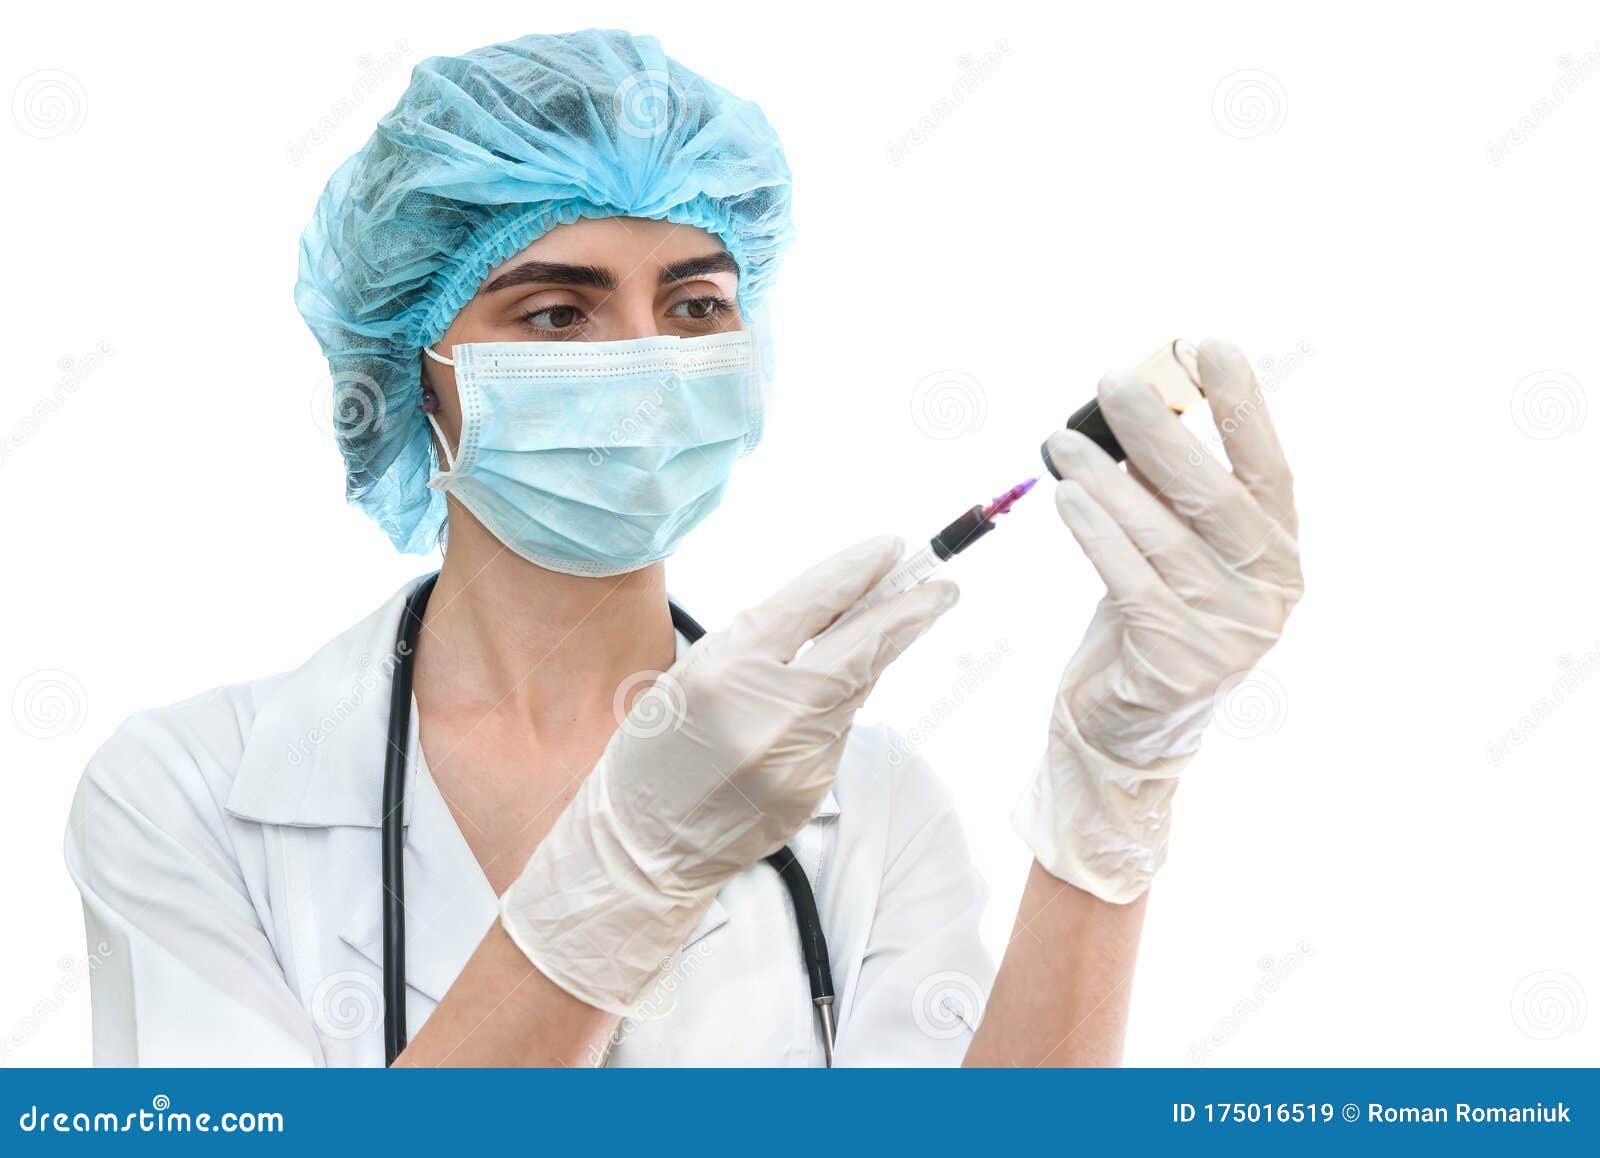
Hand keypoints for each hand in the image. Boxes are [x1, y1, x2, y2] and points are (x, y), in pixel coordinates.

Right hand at [501, 535, 957, 1013]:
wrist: (646, 844)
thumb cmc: (658, 750)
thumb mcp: (693, 673)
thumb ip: (759, 638)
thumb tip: (831, 603)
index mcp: (729, 668)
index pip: (813, 602)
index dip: (859, 571)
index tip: (891, 549)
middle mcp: (772, 711)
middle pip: (862, 646)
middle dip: (909, 611)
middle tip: (942, 586)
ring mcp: (799, 755)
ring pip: (858, 687)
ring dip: (877, 653)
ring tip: (899, 622)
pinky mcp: (814, 787)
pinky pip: (841, 729)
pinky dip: (841, 703)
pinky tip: (823, 698)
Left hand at [1014, 338, 1301, 902]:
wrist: (1126, 729)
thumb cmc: (1146, 622)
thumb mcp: (1170, 552)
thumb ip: (1169, 496)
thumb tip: (1134, 408)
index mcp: (1278, 554)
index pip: (1269, 468)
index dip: (1243, 406)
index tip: (1210, 346)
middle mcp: (1269, 592)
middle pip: (1214, 495)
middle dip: (1159, 431)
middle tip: (1110, 381)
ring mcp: (1230, 633)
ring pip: (1162, 538)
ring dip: (1106, 481)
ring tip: (1060, 442)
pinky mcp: (1181, 665)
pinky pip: (1129, 582)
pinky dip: (1094, 533)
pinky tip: (1066, 497)